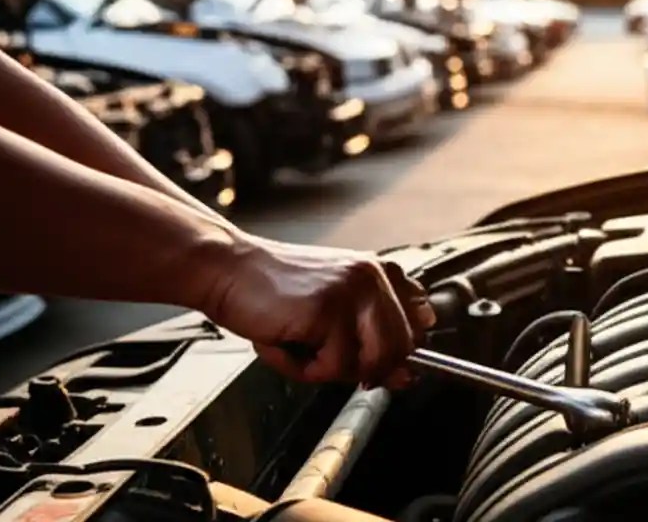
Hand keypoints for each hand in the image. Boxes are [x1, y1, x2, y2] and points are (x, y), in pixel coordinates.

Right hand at [195, 233, 435, 386]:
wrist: (227, 271)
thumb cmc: (272, 292)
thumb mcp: (330, 310)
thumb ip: (370, 338)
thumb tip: (405, 376)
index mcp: (378, 271)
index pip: (421, 320)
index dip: (402, 350)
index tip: (381, 363)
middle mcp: (372, 276)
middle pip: (403, 348)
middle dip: (367, 368)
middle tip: (328, 363)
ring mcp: (352, 291)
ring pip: (374, 360)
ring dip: (334, 370)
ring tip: (305, 351)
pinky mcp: (327, 309)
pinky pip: (335, 365)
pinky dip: (306, 369)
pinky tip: (286, 344)